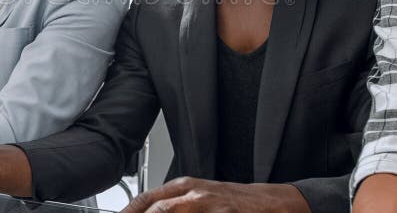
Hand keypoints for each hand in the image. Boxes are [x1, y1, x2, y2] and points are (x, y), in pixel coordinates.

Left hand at [121, 177, 310, 212]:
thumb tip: (147, 211)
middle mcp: (192, 195)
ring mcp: (207, 206)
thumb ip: (172, 205)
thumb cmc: (230, 203)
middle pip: (155, 209)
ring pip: (167, 212)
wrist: (267, 203)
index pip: (146, 200)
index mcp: (183, 187)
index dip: (129, 212)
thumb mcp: (198, 197)